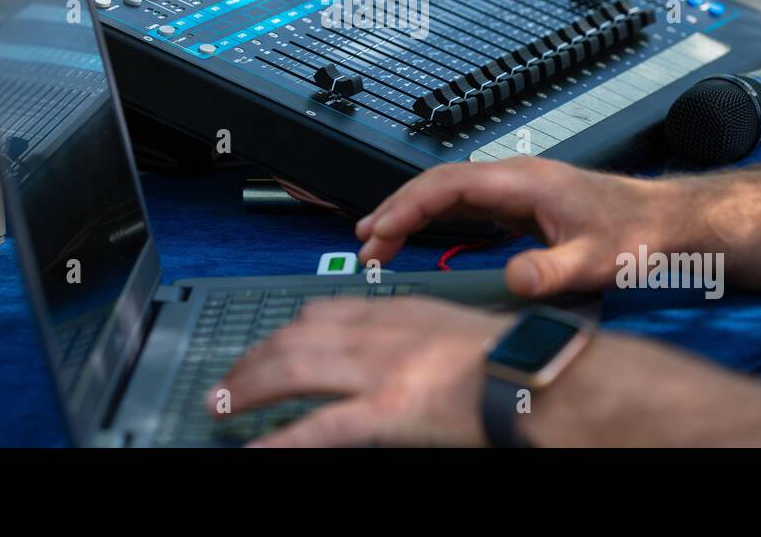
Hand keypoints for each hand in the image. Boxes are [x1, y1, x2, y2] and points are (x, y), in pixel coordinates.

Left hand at [207, 297, 510, 446]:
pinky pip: (318, 427)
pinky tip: (254, 450)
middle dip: (251, 357)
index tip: (266, 345)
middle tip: (225, 379)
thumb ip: (411, 336)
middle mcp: (380, 332)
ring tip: (218, 404)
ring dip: (246, 386)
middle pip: (295, 334)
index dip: (283, 330)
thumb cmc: (511, 358)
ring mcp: (380, 370)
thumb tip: (388, 356)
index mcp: (398, 311)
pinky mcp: (388, 411)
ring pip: (292, 367)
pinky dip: (278, 440)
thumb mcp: (452, 329)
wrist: (542, 375)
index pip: (323, 310)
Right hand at [355, 158, 683, 297]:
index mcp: (524, 182)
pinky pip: (464, 203)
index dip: (408, 204)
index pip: (450, 184)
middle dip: (396, 209)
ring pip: (449, 192)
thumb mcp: (596, 260)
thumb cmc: (637, 234)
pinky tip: (418, 234)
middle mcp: (515, 178)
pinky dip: (434, 217)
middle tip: (364, 244)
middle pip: (440, 184)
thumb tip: (511, 279)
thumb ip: (553, 270)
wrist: (668, 221)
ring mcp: (517, 188)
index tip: (380, 230)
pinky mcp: (521, 203)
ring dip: (411, 212)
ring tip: (376, 242)